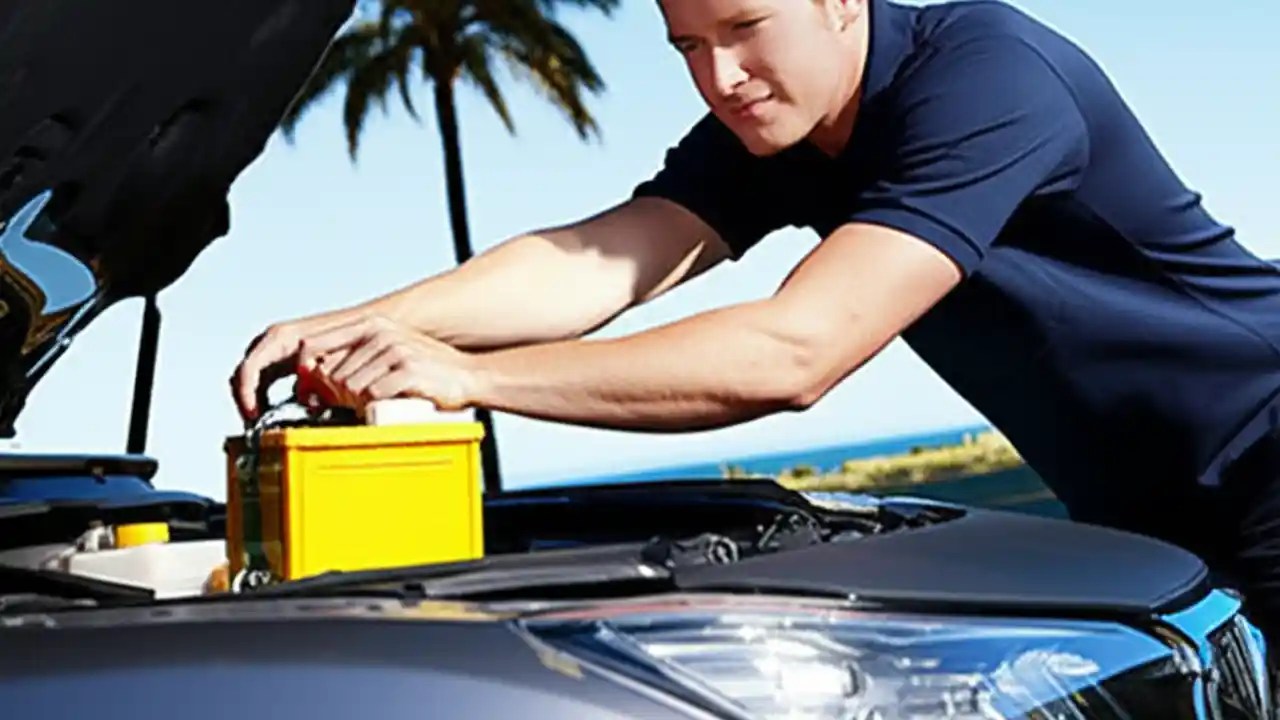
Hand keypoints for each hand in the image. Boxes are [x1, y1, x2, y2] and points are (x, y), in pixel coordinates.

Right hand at [230, 310, 359, 421]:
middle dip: (245, 402)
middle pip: (243, 375)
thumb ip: (317, 376)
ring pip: (251, 380)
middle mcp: (273, 341)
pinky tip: (273, 414)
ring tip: (262, 425)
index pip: (249, 368)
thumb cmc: (355, 335)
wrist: (368, 323)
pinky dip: (263, 398)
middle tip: (255, 427)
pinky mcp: (283, 360)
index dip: (246, 394)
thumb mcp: (336, 356)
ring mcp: (276, 350)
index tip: (253, 416)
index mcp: (281, 337)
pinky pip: (263, 381)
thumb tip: (307, 401)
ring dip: (253, 402)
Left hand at [297, 315, 476, 413]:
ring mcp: (395, 350)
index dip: (308, 373)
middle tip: (355, 405)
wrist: (469, 377)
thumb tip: (313, 378)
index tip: (312, 393)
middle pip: (332, 372)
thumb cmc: (427, 371)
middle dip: (337, 396)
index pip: (317, 344)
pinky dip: (376, 407)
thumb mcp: (389, 353)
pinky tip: (390, 406)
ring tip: (377, 405)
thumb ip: (355, 358)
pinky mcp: (408, 370)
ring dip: (358, 404)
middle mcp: (381, 333)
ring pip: (350, 386)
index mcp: (372, 325)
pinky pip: (373, 395)